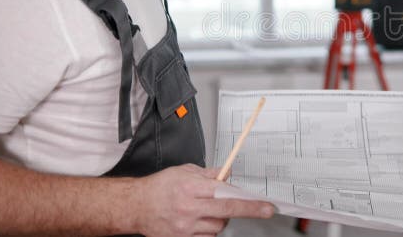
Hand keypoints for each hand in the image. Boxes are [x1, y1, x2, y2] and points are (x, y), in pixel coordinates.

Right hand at [133, 164, 273, 236]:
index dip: (249, 202)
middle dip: (249, 211)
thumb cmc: (159, 187)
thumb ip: (208, 174)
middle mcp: (189, 209)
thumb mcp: (184, 171)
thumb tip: (228, 174)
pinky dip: (210, 230)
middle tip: (265, 210)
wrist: (135, 206)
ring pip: (218, 227)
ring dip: (222, 219)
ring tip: (210, 210)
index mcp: (191, 188)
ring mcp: (185, 228)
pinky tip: (203, 221)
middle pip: (227, 213)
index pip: (227, 196)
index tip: (266, 205)